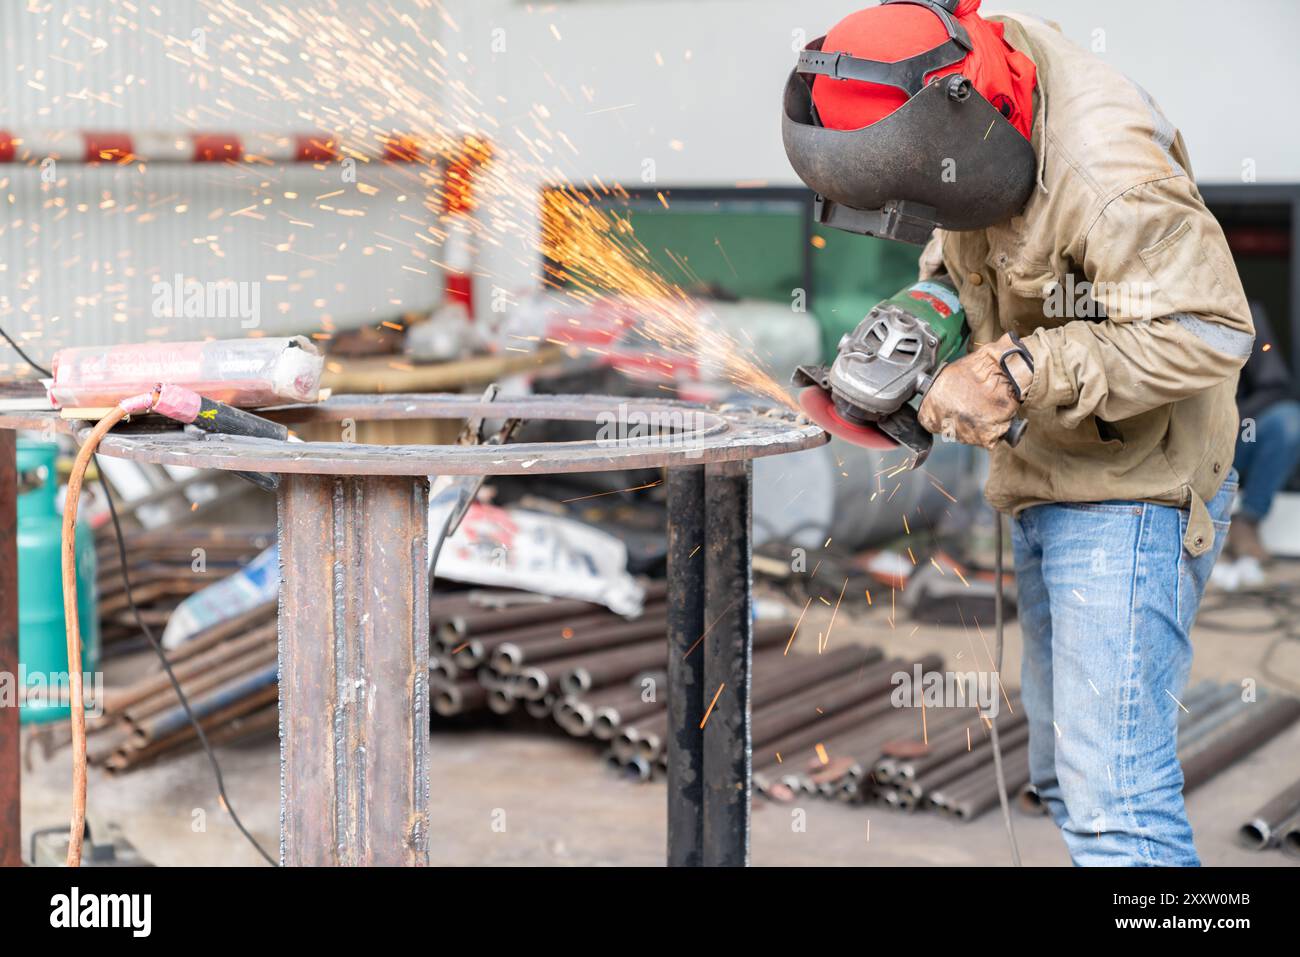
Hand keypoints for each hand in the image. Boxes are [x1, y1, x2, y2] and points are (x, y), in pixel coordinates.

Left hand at [917, 334, 1030, 448]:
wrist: (1004, 371)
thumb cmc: (979, 368)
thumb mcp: (948, 375)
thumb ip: (939, 393)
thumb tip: (938, 399)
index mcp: (932, 408)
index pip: (928, 422)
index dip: (939, 415)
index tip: (948, 409)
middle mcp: (946, 423)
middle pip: (948, 430)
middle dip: (957, 421)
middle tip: (970, 407)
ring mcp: (966, 433)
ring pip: (967, 436)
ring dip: (974, 427)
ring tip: (984, 409)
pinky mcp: (985, 438)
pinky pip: (987, 440)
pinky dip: (991, 432)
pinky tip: (993, 415)